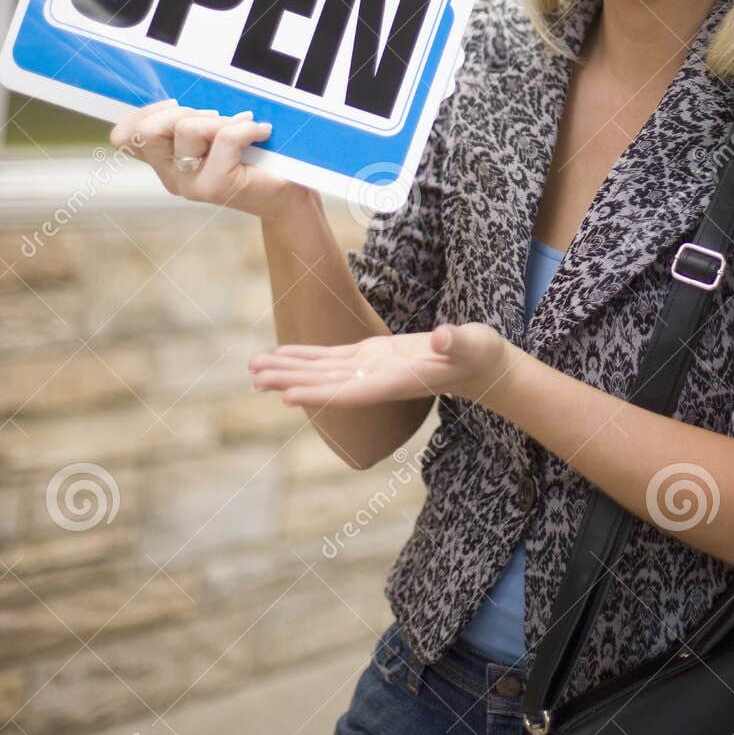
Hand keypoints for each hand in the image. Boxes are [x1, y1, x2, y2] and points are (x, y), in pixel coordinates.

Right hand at [108, 98, 306, 220]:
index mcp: (163, 160)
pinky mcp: (216, 186)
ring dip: (220, 119)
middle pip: (148, 130)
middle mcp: (170, 175)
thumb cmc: (253, 156)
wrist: (286, 193)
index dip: (147, 111)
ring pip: (187, 129)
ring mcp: (190, 184)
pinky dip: (248, 127)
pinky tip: (261, 132)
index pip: (124, 136)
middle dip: (183, 111)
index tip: (178, 105)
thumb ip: (195, 116)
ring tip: (242, 127)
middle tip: (215, 118)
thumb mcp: (215, 130)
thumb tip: (186, 92)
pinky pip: (224, 138)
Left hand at [248, 322, 522, 409]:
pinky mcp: (371, 356)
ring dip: (288, 370)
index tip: (288, 397)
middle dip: (290, 381)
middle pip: (327, 384)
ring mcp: (371, 369)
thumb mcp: (474, 345)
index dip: (320, 394)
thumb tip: (445, 337)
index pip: (353, 392)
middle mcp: (377, 380)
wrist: (480, 364)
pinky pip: (330, 359)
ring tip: (253, 368)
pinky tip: (281, 354)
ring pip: (322, 372)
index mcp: (397, 381)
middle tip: (254, 377)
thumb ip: (459, 342)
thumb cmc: (479, 355)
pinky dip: (305, 356)